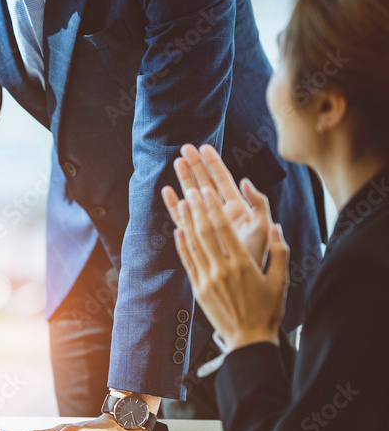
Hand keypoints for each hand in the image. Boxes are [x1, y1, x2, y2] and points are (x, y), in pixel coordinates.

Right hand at [161, 143, 273, 266]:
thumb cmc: (255, 256)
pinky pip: (182, 217)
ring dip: (184, 180)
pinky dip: (175, 205)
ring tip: (176, 163)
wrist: (243, 282)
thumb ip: (258, 204)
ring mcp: (206, 224)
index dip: (213, 164)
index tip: (203, 148)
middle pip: (205, 184)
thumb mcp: (262, 228)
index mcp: (237, 209)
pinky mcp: (195, 236)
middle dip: (195, 166)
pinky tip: (168, 192)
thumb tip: (245, 182)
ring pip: (193, 197)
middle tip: (185, 149)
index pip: (222, 180)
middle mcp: (220, 214)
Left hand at [174, 186, 288, 349]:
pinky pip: (188, 262)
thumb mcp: (280, 280)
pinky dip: (182, 245)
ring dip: (187, 222)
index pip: (224, 230)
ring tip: (182, 203)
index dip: (213, 208)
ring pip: (193, 245)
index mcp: (243, 265)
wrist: (248, 340)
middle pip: (205, 233)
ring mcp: (207, 280)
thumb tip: (276, 226)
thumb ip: (280, 252)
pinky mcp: (198, 289)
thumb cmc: (268, 310)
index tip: (206, 190)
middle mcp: (222, 270)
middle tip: (191, 188)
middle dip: (198, 209)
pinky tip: (178, 231)